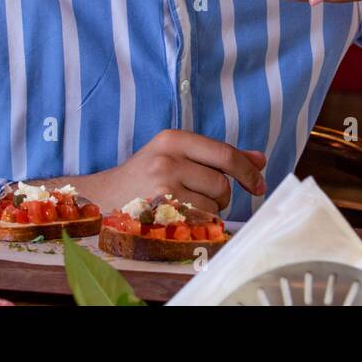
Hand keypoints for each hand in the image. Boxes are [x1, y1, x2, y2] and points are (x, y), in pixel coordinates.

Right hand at [86, 129, 265, 214]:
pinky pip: (198, 221)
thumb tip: (260, 160)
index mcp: (173, 138)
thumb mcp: (178, 156)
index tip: (259, 184)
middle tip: (206, 197)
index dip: (247, 171)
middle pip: (222, 183)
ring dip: (209, 210)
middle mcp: (167, 158)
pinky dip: (197, 223)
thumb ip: (218, 156)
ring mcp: (162, 185)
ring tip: (185, 205)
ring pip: (212, 205)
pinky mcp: (159, 210)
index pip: (225, 153)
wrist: (102, 198)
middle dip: (222, 195)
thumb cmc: (146, 176)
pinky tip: (179, 217)